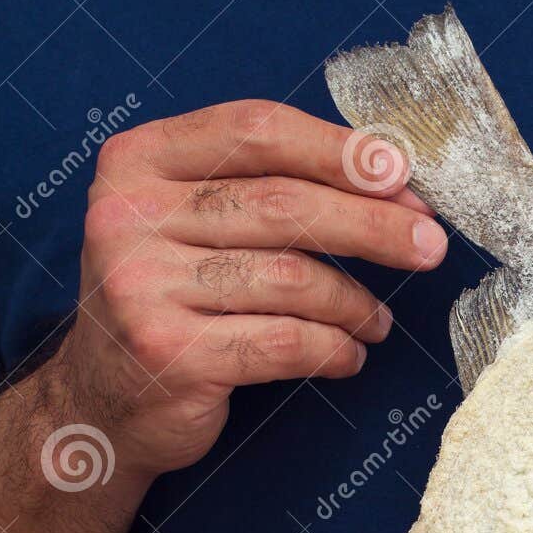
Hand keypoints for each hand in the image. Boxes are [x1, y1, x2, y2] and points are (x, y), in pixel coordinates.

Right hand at [57, 100, 446, 481]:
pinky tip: (349, 356)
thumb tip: (389, 177)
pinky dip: (333, 349)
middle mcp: (131, 215)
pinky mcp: (170, 352)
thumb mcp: (190, 223)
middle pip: (283, 203)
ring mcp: (145, 285)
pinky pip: (284, 341)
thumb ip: (259, 188)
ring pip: (291, 278)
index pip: (255, 131)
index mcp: (138, 161)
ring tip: (378, 321)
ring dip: (355, 302)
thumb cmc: (171, 300)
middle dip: (372, 224)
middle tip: (429, 244)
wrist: (102, 402)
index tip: (402, 173)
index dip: (338, 149)